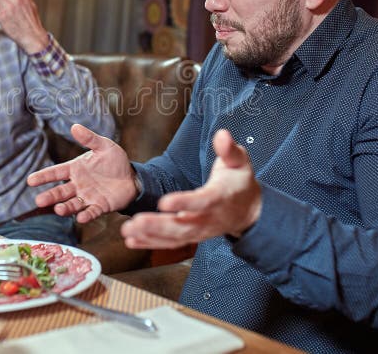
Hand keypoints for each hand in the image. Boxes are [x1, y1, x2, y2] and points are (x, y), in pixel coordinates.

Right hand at [27, 124, 137, 222]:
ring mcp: (88, 197)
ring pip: (73, 204)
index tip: (30, 181)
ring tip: (59, 210)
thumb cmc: (115, 161)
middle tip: (39, 201)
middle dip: (50, 196)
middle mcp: (78, 185)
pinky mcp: (100, 206)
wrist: (132, 177)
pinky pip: (91, 212)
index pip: (56, 172)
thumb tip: (74, 126)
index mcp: (76, 169)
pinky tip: (80, 218)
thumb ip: (89, 139)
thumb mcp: (104, 146)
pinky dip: (86, 216)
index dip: (43, 176)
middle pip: (60, 192)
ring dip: (65, 208)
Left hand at [121, 129, 261, 248]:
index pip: (201, 201)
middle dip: (158, 225)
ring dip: (150, 235)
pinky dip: (150, 243)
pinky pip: (170, 243)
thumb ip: (229, 150)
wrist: (249, 210)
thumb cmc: (240, 182)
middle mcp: (209, 218)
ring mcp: (200, 230)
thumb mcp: (240, 162)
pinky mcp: (191, 236)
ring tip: (127, 231)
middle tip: (136, 222)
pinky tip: (132, 241)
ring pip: (174, 237)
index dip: (184, 202)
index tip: (164, 202)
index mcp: (220, 198)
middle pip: (183, 225)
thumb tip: (222, 135)